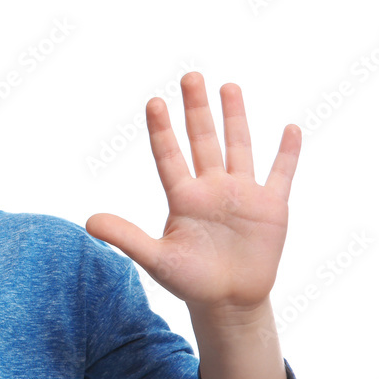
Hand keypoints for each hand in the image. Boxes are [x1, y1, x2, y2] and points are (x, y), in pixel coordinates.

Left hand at [86, 71, 300, 312]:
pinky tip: (290, 128)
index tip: (154, 102)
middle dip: (196, 109)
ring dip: (235, 118)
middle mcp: (211, 188)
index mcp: (183, 198)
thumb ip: (126, 237)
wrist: (228, 302)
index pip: (169, 156)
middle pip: (202, 141)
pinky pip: (281, 174)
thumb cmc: (190, 281)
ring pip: (238, 147)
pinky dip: (287, 153)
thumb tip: (88, 221)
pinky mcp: (271, 207)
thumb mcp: (155, 259)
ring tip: (229, 87)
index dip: (162, 130)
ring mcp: (242, 194)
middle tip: (190, 76)